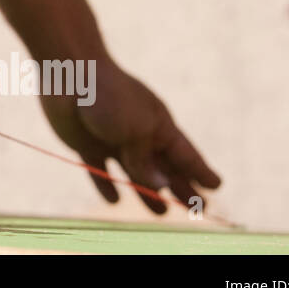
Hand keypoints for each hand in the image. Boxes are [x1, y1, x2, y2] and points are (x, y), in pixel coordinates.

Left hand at [39, 58, 220, 213]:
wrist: (71, 74)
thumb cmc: (110, 98)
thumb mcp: (135, 130)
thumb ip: (144, 162)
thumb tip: (160, 187)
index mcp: (160, 127)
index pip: (187, 155)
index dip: (202, 171)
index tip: (217, 186)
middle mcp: (139, 136)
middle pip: (165, 169)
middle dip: (182, 188)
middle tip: (200, 208)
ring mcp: (113, 141)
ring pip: (135, 174)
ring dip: (148, 193)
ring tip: (161, 213)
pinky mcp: (86, 145)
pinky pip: (99, 170)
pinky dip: (106, 185)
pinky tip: (113, 199)